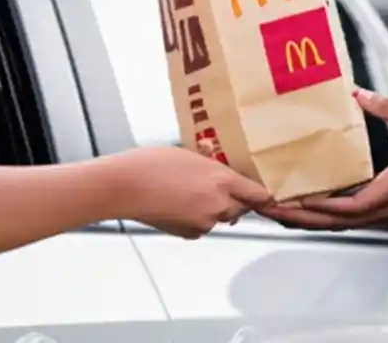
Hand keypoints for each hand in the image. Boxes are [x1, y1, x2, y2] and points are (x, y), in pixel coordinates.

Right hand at [113, 146, 272, 238]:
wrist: (124, 187)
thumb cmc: (152, 164)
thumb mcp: (187, 153)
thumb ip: (209, 162)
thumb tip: (216, 160)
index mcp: (222, 180)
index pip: (258, 195)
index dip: (261, 195)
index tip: (263, 194)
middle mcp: (219, 204)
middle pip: (240, 208)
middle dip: (233, 200)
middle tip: (216, 187)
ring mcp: (204, 222)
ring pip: (219, 217)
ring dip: (213, 209)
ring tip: (188, 193)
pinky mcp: (189, 234)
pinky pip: (202, 227)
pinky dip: (196, 218)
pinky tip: (178, 205)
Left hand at [262, 88, 387, 230]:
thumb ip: (386, 106)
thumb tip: (356, 92)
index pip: (342, 209)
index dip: (310, 207)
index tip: (282, 202)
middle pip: (333, 223)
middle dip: (297, 218)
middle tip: (265, 209)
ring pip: (342, 224)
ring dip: (311, 218)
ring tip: (279, 209)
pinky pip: (355, 218)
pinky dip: (330, 214)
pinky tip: (313, 203)